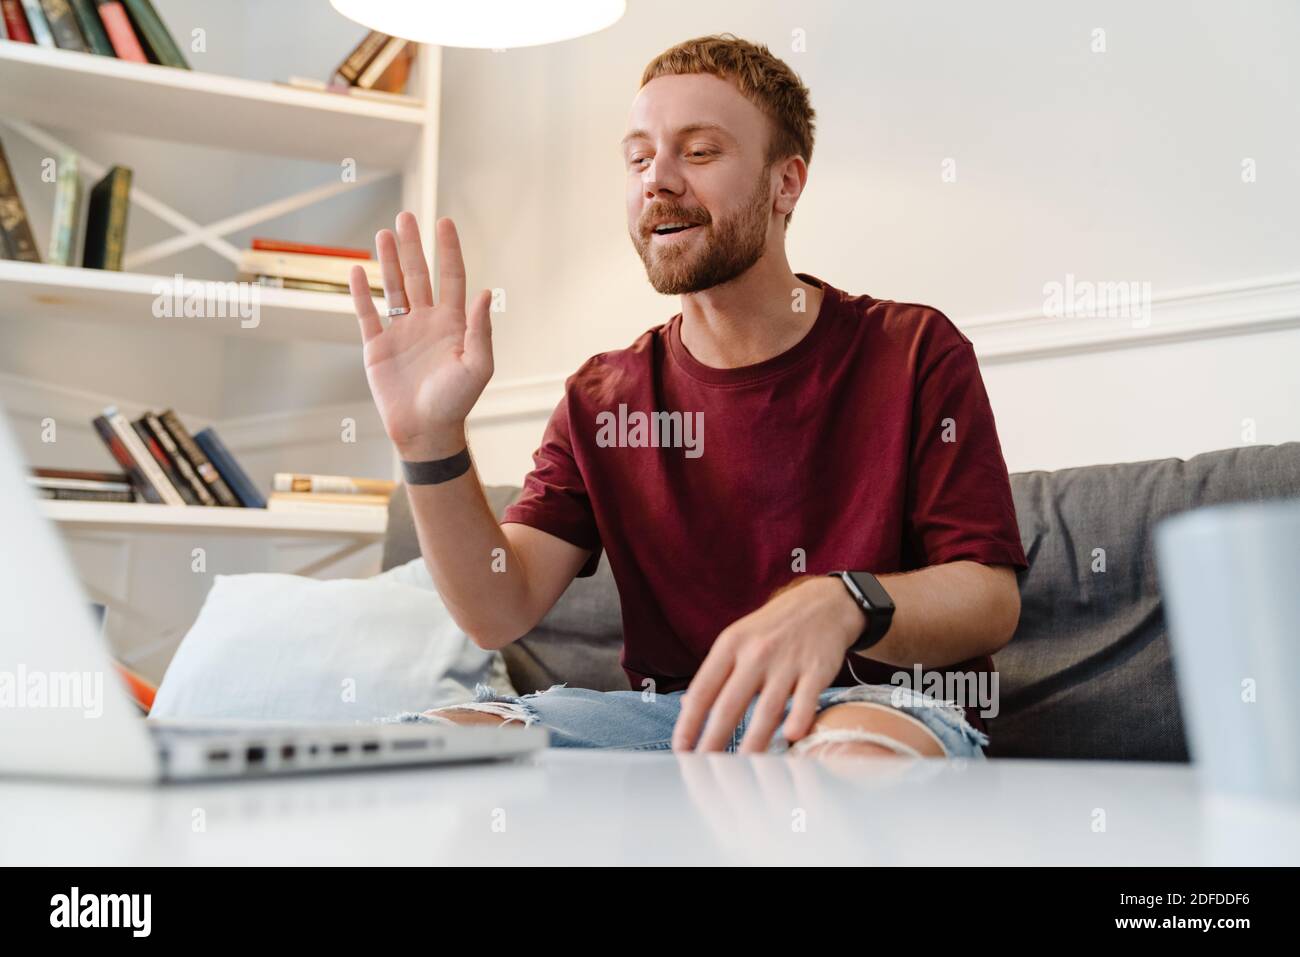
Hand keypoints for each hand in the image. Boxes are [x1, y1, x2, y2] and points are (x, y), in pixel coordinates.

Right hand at [351, 213, 493, 459]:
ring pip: (393, 288)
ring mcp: (401, 332)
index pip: (451, 277)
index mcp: (452, 324)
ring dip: (388, 261)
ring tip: (384, 233)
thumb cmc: (456, 402)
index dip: (448, 250)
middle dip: (413, 246)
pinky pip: (367, 314)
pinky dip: (361, 292)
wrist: (426, 431)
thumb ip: (479, 330)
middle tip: (406, 216)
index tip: (444, 222)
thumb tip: (484, 293)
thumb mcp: (477, 366)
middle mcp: (426, 322)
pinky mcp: (377, 347)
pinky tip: (357, 269)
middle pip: (418, 275)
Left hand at [672, 577, 865, 753]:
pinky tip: (790, 737)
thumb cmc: (773, 628)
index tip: (680, 749)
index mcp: (730, 646)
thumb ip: (715, 673)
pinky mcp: (816, 669)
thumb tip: (687, 707)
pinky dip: (798, 718)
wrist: (822, 604)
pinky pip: (806, 699)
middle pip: (729, 705)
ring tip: (740, 770)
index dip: (689, 723)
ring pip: (766, 709)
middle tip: (703, 769)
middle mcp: (755, 654)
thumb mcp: (737, 639)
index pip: (702, 690)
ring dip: (752, 743)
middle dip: (713, 741)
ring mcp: (787, 662)